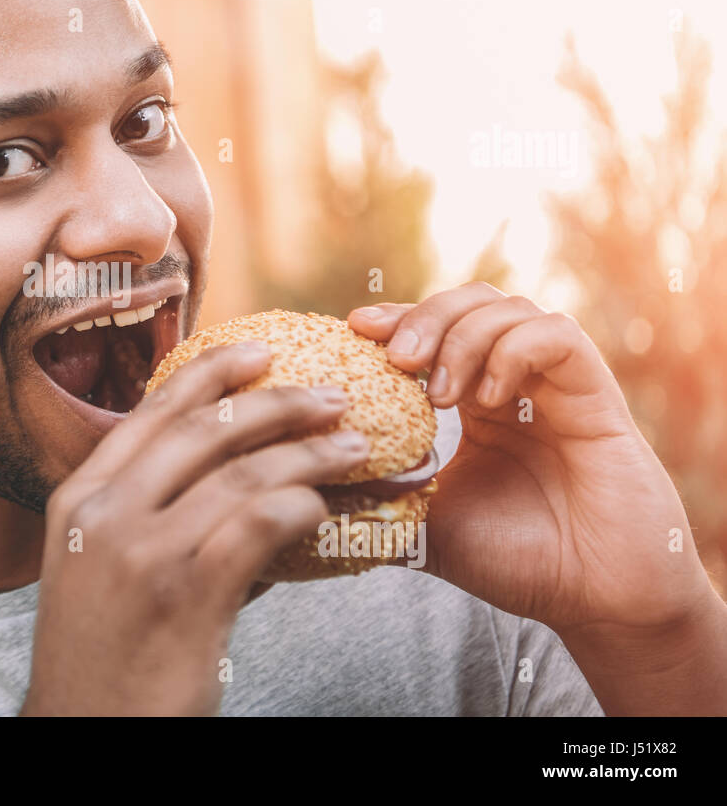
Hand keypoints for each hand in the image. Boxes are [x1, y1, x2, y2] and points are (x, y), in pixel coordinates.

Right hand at [21, 343, 369, 715]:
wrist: (84, 732)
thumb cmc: (105, 656)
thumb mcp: (101, 570)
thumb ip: (156, 517)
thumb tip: (242, 484)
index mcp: (80, 498)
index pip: (152, 412)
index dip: (211, 372)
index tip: (260, 352)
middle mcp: (105, 513)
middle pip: (204, 429)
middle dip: (278, 403)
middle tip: (332, 398)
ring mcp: (142, 551)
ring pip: (242, 473)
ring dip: (310, 454)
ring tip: (354, 451)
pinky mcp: (186, 593)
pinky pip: (260, 524)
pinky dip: (303, 506)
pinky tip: (327, 509)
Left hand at [348, 282, 718, 638]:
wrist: (595, 600)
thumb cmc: (518, 562)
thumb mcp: (426, 527)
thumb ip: (377, 503)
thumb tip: (309, 492)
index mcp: (475, 401)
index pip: (433, 331)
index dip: (395, 319)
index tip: (354, 328)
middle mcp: (515, 382)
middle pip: (467, 303)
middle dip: (424, 318)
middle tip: (396, 357)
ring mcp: (556, 385)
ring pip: (508, 308)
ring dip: (462, 336)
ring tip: (440, 393)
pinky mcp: (595, 395)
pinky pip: (557, 336)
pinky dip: (514, 351)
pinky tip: (488, 399)